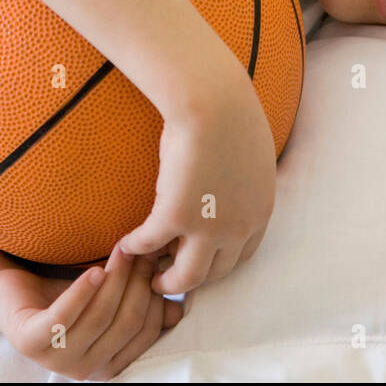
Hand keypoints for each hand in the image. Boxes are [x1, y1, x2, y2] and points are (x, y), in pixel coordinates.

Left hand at [0, 242, 183, 380]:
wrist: (10, 290)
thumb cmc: (64, 295)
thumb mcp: (109, 301)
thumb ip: (141, 307)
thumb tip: (176, 309)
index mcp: (107, 365)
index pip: (145, 333)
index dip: (155, 298)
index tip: (158, 264)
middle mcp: (84, 371)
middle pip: (126, 323)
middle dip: (138, 283)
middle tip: (141, 250)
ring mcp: (55, 360)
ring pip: (100, 317)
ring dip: (116, 280)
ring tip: (121, 250)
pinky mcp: (31, 342)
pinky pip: (64, 316)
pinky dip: (82, 291)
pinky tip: (94, 270)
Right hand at [118, 80, 276, 294]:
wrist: (214, 102)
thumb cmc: (230, 115)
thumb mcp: (251, 157)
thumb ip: (242, 181)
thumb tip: (228, 182)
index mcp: (259, 212)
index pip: (241, 256)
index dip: (218, 263)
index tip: (201, 262)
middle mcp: (239, 228)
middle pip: (216, 273)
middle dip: (194, 278)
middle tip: (173, 277)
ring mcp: (208, 228)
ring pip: (187, 277)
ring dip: (167, 283)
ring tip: (151, 279)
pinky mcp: (175, 217)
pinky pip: (149, 244)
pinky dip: (135, 247)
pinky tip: (125, 244)